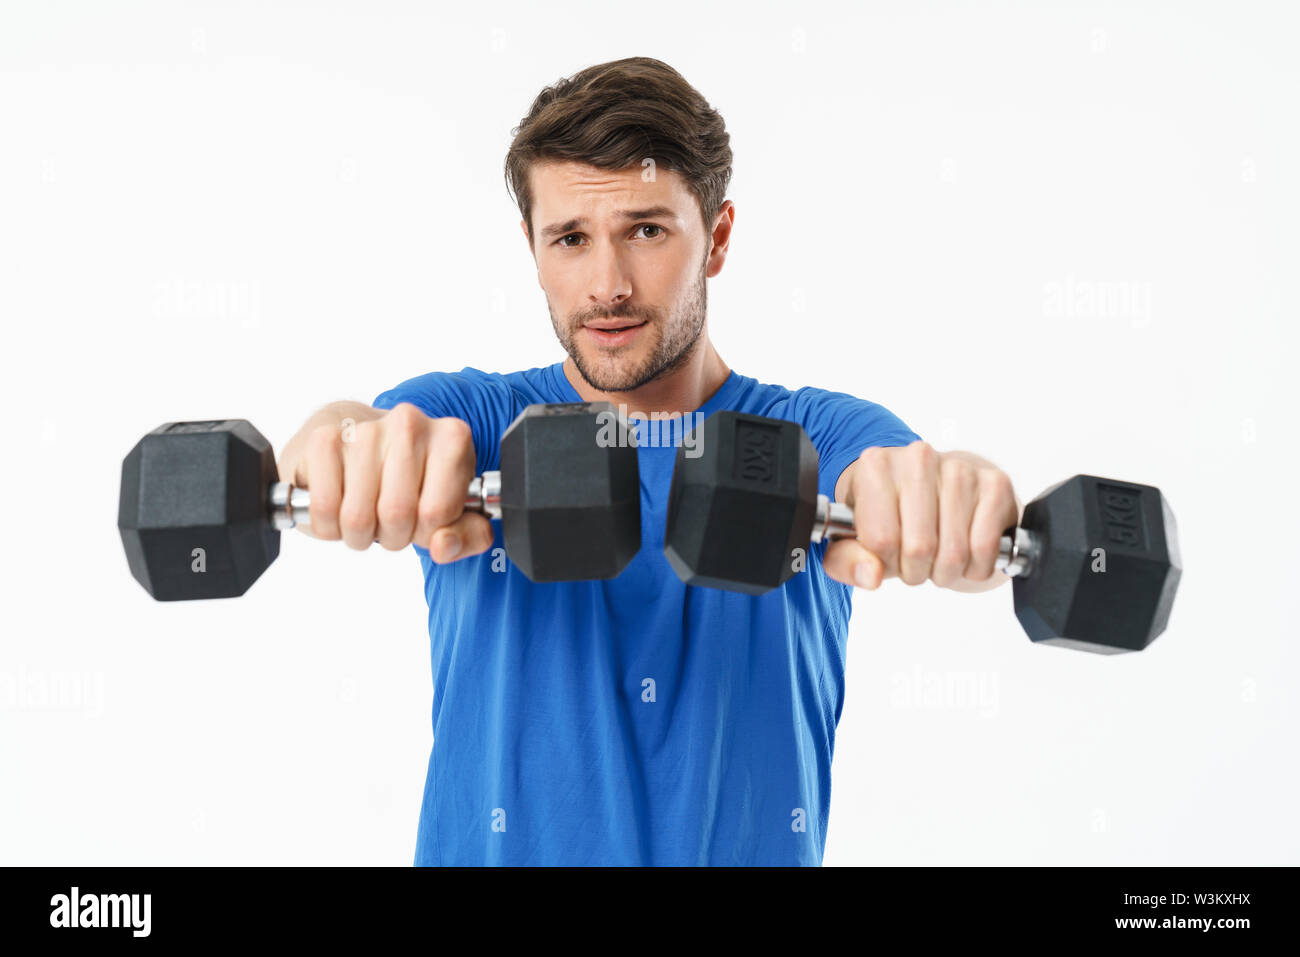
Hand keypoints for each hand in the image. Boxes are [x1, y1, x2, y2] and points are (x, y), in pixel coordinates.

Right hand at [286, 402, 493, 561]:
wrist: (360, 443)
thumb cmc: (412, 482)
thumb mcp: (454, 512)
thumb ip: (467, 536)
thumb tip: (443, 547)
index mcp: (452, 439)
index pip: (437, 513)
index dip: (426, 534)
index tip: (422, 521)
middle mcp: (410, 423)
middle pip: (396, 515)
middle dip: (391, 536)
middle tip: (390, 521)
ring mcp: (365, 429)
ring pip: (357, 517)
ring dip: (357, 534)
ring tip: (366, 513)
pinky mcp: (323, 439)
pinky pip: (323, 508)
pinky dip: (328, 524)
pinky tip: (340, 505)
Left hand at [823, 442, 1019, 591]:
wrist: (933, 489)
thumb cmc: (888, 516)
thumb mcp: (853, 538)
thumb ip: (847, 561)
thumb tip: (871, 575)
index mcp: (875, 467)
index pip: (881, 539)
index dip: (885, 563)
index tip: (887, 557)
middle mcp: (918, 458)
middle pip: (920, 548)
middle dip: (916, 572)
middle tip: (914, 562)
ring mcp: (960, 468)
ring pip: (955, 553)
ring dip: (947, 572)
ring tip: (937, 558)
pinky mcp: (995, 483)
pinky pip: (986, 548)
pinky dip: (977, 566)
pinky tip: (966, 552)